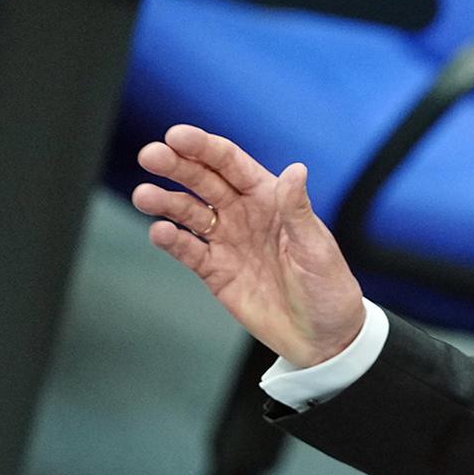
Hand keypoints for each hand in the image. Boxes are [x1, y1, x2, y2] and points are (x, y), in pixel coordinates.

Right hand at [133, 124, 364, 367]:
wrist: (322, 338)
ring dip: (165, 202)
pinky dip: (171, 240)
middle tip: (150, 156)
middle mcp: (244, 214)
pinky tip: (159, 231)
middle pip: (203, 181)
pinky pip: (188, 250)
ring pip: (188, 212)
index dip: (204, 148)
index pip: (231, 164)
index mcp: (271, 198)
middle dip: (175, 166)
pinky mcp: (215, 271)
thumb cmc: (329, 289)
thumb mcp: (316, 248)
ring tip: (144, 196)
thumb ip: (297, 211)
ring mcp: (228, 241)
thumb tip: (295, 170)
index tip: (177, 136)